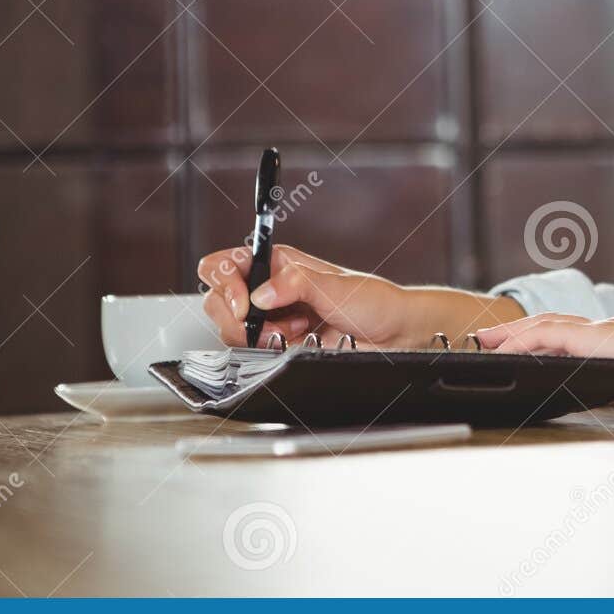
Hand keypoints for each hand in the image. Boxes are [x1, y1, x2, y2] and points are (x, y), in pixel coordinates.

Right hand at [196, 244, 510, 348]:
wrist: (394, 335)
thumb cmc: (375, 302)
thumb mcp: (335, 287)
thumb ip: (295, 284)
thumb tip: (260, 294)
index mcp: (280, 264)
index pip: (228, 262)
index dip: (225, 281)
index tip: (243, 303)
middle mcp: (271, 288)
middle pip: (220, 299)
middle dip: (237, 315)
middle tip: (265, 324)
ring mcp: (273, 317)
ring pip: (232, 328)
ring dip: (257, 334)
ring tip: (291, 332)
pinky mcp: (279, 343)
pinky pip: (252, 349)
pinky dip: (268, 350)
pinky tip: (293, 344)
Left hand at [474, 314, 613, 423]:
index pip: (574, 340)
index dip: (545, 343)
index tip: (521, 350)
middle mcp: (605, 334)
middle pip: (551, 327)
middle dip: (518, 334)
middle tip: (489, 340)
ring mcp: (598, 333)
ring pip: (544, 327)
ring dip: (512, 334)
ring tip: (485, 341)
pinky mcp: (593, 338)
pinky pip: (547, 336)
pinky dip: (521, 341)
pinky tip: (502, 348)